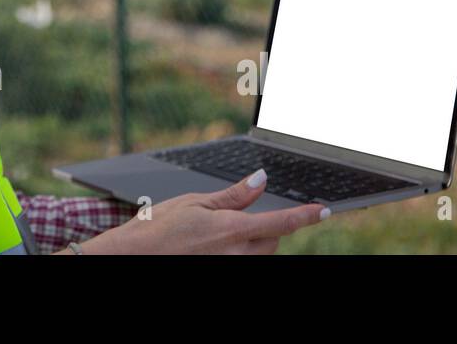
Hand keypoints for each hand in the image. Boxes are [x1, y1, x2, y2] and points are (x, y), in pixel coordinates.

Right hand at [74, 169, 329, 253]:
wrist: (132, 258)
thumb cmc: (157, 227)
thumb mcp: (194, 202)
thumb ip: (233, 195)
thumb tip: (261, 180)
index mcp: (230, 230)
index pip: (280, 222)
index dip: (306, 216)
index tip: (324, 210)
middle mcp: (235, 256)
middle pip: (272, 240)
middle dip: (266, 227)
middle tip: (237, 217)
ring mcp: (229, 270)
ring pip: (260, 255)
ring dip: (254, 243)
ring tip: (219, 234)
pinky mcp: (220, 276)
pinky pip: (244, 265)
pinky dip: (240, 255)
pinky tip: (216, 248)